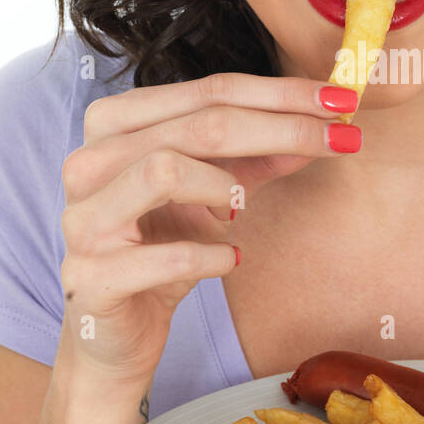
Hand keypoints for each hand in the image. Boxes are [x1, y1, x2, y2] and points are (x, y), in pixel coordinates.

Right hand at [57, 72, 359, 384]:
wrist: (119, 332)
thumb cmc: (165, 250)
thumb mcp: (218, 195)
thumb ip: (261, 158)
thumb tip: (327, 124)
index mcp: (115, 126)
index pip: (209, 91)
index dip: (281, 93)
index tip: (340, 100)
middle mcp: (89, 162)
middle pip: (199, 125)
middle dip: (282, 128)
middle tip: (341, 138)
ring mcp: (83, 219)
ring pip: (164, 169)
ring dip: (224, 183)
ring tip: (243, 205)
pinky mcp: (90, 276)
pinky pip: (164, 255)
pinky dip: (210, 255)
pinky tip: (230, 260)